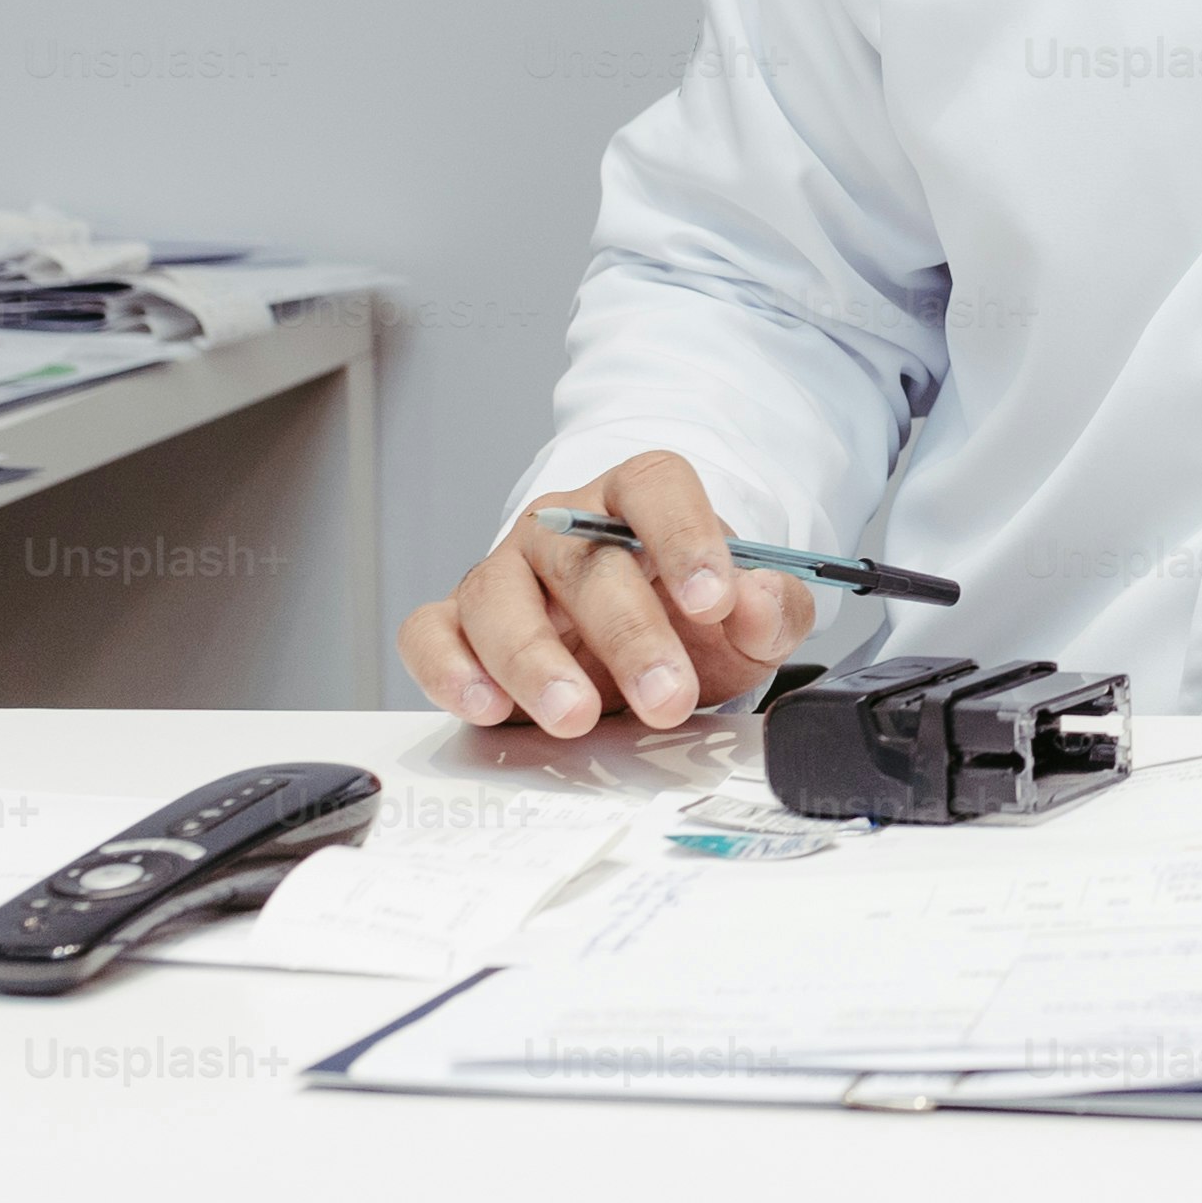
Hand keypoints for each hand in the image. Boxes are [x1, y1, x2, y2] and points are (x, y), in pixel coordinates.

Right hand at [397, 448, 816, 734]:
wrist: (642, 640)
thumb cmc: (688, 616)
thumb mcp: (749, 617)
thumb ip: (770, 606)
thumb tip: (754, 602)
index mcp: (637, 499)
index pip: (655, 487)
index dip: (686, 537)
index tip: (715, 598)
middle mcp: (562, 526)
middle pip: (584, 560)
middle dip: (629, 635)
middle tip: (667, 695)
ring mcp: (505, 571)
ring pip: (498, 596)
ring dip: (535, 661)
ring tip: (576, 715)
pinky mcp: (458, 622)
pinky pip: (431, 632)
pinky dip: (448, 669)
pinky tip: (488, 705)